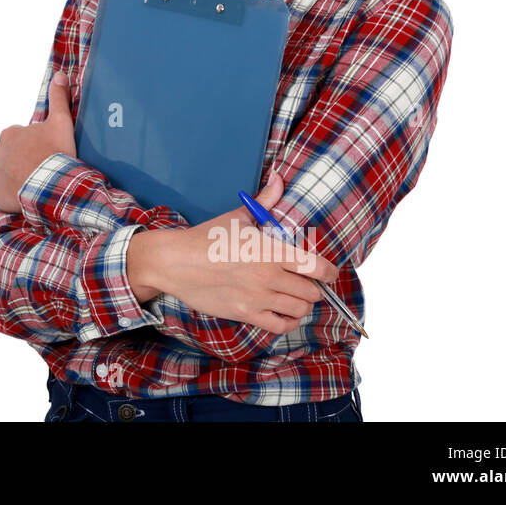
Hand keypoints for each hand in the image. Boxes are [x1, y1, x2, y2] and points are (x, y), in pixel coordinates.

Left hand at [0, 72, 77, 212]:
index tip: (44, 154)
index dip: (32, 147)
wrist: (53, 183)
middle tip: (38, 171)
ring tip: (30, 186)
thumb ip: (58, 98)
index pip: (18, 140)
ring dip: (11, 180)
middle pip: (7, 157)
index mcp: (9, 134)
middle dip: (19, 163)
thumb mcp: (61, 121)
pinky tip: (16, 199)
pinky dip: (1, 197)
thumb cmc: (57, 152)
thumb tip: (59, 75)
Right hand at [127, 169, 340, 333]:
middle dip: (313, 287)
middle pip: (312, 291)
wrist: (175, 262)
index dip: (330, 272)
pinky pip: (280, 326)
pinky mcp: (246, 314)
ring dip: (301, 304)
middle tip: (305, 282)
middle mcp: (268, 276)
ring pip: (299, 309)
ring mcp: (258, 298)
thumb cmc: (206, 237)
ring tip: (294, 296)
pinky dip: (288, 321)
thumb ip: (265, 201)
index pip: (316, 266)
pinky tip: (283, 312)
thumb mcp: (237, 217)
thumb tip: (278, 178)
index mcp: (270, 250)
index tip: (329, 272)